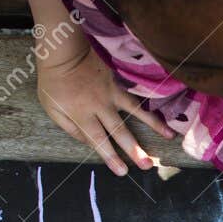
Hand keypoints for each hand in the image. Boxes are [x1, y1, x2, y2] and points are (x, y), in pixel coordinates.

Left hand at [36, 34, 171, 174]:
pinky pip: (135, 95)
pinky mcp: (117, 81)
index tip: (123, 171)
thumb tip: (88, 142)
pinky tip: (164, 110)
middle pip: (119, 131)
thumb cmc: (54, 81)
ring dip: (154, 124)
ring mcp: (111, 92)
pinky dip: (149, 103)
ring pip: (135, 111)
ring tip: (170, 135)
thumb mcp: (52, 109)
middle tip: (147, 165)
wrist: (62, 50)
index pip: (98, 140)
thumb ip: (70, 128)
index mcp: (81, 115)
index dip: (111, 157)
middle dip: (134, 149)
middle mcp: (100, 106)